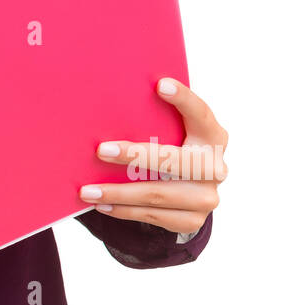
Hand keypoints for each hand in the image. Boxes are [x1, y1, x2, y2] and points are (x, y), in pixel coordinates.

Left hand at [79, 78, 227, 233]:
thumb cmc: (174, 148)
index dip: (184, 99)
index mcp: (213, 137)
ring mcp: (206, 197)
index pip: (200, 113)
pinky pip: (152, 216)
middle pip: (173, 160)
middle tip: (100, 150)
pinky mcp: (192, 220)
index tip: (160, 84)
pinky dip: (123, 210)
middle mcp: (216, 168)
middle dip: (134, 155)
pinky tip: (102, 204)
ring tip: (87, 191)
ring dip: (118, 192)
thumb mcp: (176, 132)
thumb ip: (161, 120)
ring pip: (157, 194)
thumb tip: (116, 100)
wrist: (192, 191)